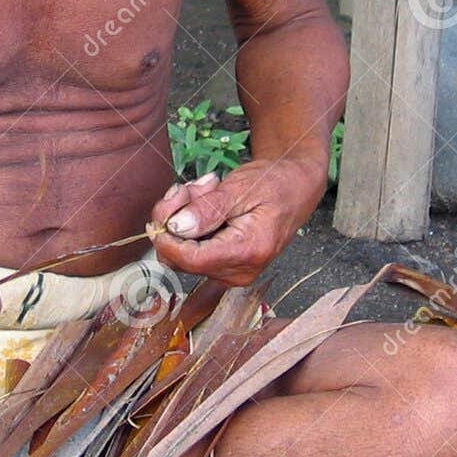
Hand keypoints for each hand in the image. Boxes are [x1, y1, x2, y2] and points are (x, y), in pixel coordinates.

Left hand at [149, 160, 324, 285]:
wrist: (295, 188)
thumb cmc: (275, 184)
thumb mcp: (241, 188)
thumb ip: (208, 209)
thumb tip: (175, 228)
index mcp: (248, 252)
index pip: (191, 259)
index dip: (166, 237)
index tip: (160, 211)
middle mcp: (240, 271)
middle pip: (183, 260)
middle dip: (175, 221)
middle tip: (187, 189)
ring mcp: (232, 272)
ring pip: (184, 255)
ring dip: (184, 220)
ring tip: (205, 191)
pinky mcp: (226, 267)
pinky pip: (194, 252)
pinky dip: (192, 226)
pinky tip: (208, 204)